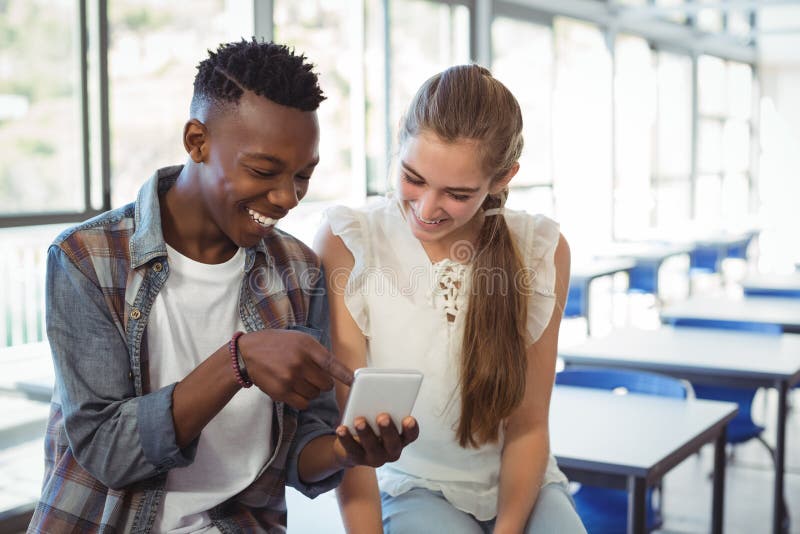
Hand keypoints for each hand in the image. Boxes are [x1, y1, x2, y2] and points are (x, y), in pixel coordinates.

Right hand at [237, 329, 352, 408]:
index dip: (345, 375)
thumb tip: (335, 369)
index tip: (355, 382)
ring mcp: (290, 379)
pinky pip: (303, 403)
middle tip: (312, 377)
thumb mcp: (298, 339)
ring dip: (311, 391)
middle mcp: (299, 363)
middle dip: (323, 383)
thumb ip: (316, 352)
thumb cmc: (275, 345)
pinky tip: (294, 390)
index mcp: (306, 347)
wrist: (247, 354)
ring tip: (299, 381)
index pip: (331, 363)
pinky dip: (303, 400)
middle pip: (326, 385)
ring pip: (315, 395)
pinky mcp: (281, 393)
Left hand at [333, 413, 418, 468]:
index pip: (411, 435)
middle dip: (388, 430)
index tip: (409, 418)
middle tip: (383, 417)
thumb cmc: (371, 423)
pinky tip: (341, 428)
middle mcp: (391, 451)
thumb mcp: (377, 415)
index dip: (411, 428)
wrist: (352, 443)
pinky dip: (346, 439)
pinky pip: (352, 450)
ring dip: (366, 433)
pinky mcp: (357, 459)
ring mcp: (375, 457)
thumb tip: (373, 390)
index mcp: (401, 438)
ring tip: (359, 420)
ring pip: (372, 448)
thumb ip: (380, 406)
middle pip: (393, 443)